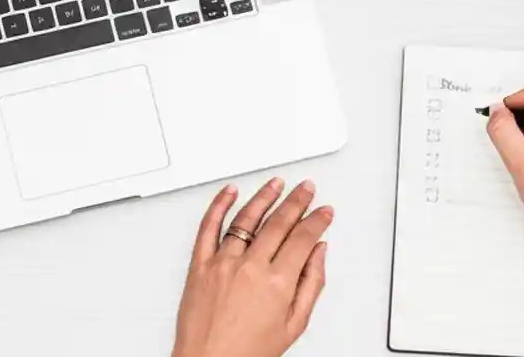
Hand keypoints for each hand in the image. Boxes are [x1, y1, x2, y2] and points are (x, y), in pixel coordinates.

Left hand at [173, 178, 332, 356]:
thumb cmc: (247, 353)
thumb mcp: (293, 325)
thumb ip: (311, 285)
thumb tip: (319, 254)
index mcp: (277, 283)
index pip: (303, 238)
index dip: (317, 220)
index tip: (324, 212)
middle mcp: (250, 267)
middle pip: (279, 222)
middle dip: (297, 201)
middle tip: (306, 189)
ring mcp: (223, 263)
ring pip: (246, 218)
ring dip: (264, 196)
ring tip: (276, 183)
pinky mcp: (199, 265)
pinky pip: (208, 227)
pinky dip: (218, 205)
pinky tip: (229, 192)